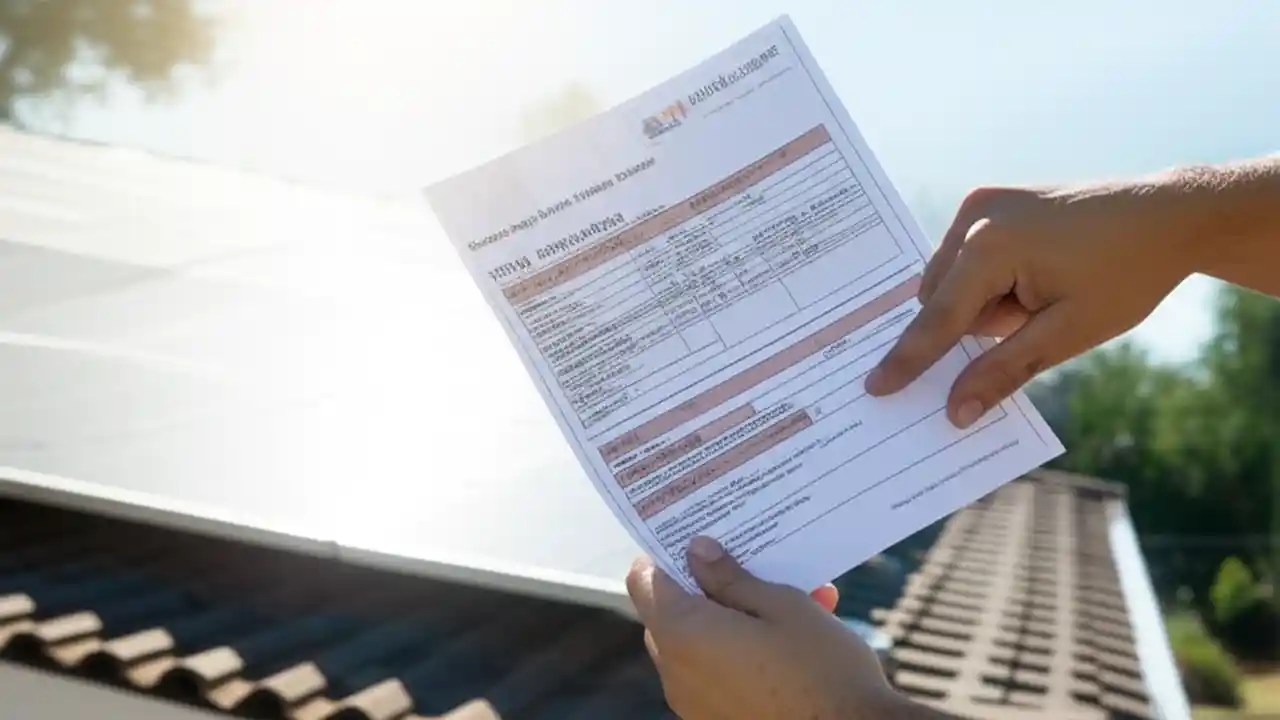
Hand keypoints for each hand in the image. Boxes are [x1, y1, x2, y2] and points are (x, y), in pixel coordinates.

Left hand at [626, 537, 913, 719]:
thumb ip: (731, 577)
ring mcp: (693, 703)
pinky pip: (718, 674)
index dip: (664, 553)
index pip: (644, 580)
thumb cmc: (820, 669)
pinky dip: (742, 653)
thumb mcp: (782, 606)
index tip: (695, 538)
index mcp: (682, 633)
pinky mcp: (717, 719)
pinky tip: (795, 642)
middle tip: (752, 566)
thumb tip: (695, 550)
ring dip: (735, 620)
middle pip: (673, 612)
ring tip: (797, 602)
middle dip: (709, 587)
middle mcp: (676, 672)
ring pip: (701, 644)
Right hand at [864, 181, 1196, 424]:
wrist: (1169, 215)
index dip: (909, 359)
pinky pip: (966, 257)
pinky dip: (987, 280)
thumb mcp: (1067, 334)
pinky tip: (1034, 279)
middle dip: (971, 325)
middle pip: (940, 298)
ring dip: (980, 302)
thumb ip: (1002, 371)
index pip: (938, 319)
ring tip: (1041, 295)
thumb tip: (954, 412)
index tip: (874, 388)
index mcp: (989, 247)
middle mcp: (975, 215)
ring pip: (950, 279)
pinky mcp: (991, 199)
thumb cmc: (1125, 276)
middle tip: (1030, 322)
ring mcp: (981, 201)